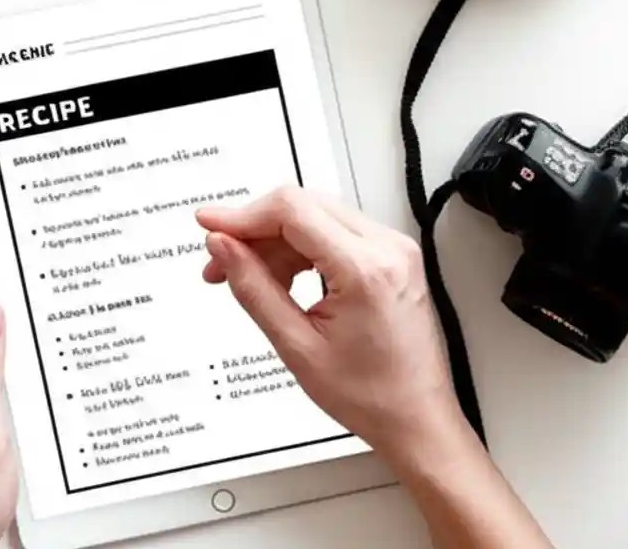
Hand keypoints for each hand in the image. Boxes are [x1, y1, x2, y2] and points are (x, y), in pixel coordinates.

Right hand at [195, 187, 466, 464]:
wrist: (417, 419)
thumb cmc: (372, 396)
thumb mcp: (297, 346)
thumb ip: (254, 289)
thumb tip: (224, 247)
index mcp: (367, 270)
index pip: (292, 211)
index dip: (242, 215)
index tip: (210, 225)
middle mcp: (388, 249)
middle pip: (304, 206)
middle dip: (255, 230)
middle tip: (221, 261)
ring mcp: (395, 249)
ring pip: (317, 217)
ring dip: (276, 241)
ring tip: (250, 279)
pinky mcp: (393, 257)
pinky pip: (336, 233)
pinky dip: (302, 249)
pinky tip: (282, 278)